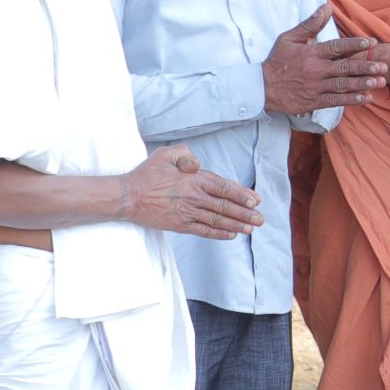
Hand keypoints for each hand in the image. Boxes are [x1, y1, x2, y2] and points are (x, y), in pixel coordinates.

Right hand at [119, 144, 260, 238]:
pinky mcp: (181, 225)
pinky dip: (219, 233)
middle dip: (246, 213)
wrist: (129, 197)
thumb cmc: (148, 173)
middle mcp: (195, 197)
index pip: (224, 187)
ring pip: (218, 220)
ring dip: (237, 225)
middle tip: (260, 219)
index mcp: (195, 179)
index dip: (242, 195)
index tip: (255, 201)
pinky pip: (204, 231)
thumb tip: (197, 164)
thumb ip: (186, 155)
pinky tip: (231, 235)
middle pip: (226, 206)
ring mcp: (188, 213)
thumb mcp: (167, 154)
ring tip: (251, 229)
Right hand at [265, 3, 387, 113]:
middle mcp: (315, 70)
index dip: (355, 44)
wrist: (262, 88)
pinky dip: (352, 100)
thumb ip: (310, 24)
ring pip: (343, 85)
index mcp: (311, 53)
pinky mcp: (314, 101)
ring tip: (380, 82)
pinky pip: (336, 100)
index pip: (336, 47)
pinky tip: (366, 97)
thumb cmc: (277, 61)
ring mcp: (315, 87)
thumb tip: (327, 7)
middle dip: (365, 67)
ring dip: (362, 83)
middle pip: (344, 68)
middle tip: (383, 66)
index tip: (371, 42)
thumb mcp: (289, 38)